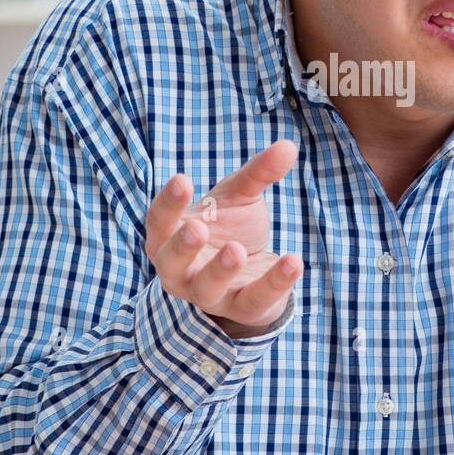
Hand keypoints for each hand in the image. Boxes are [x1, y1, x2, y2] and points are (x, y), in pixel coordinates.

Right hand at [145, 139, 302, 332]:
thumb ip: (258, 173)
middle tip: (196, 228)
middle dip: (182, 246)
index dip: (168, 202)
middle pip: (170, 262)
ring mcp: (208, 294)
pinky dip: (274, 282)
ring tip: (236, 250)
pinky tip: (293, 261)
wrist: (253, 272)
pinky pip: (254, 300)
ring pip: (205, 289)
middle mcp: (180, 269)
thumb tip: (288, 145)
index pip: (160, 220)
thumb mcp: (241, 198)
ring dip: (219, 271)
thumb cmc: (232, 229)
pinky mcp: (242, 309)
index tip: (182, 179)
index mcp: (171, 236)